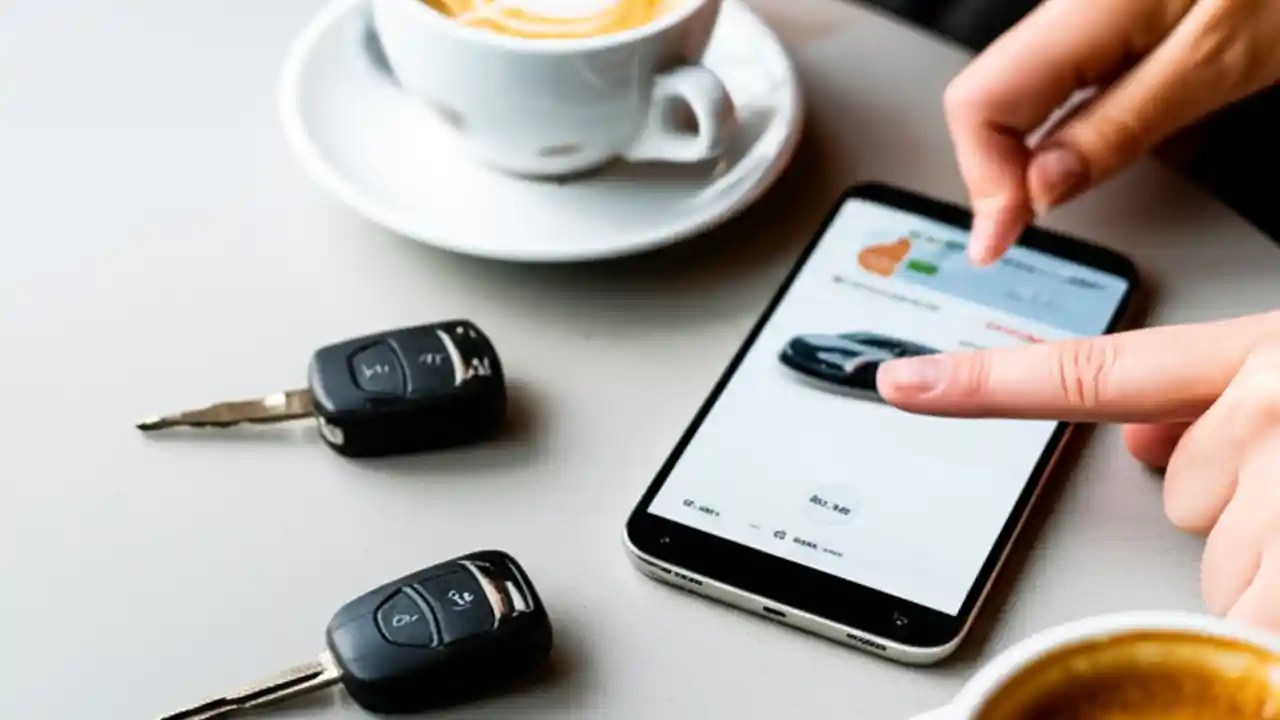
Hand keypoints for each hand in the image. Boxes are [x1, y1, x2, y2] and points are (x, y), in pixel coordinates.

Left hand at [876, 311, 1279, 628]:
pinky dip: (1267, 617)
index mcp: (1249, 353)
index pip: (1088, 372)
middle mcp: (1259, 404)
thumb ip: (1206, 399)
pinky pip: (1240, 616)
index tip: (902, 383)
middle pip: (1166, 488)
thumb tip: (1142, 438)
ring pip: (1210, 557)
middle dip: (1226, 503)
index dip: (984, 384)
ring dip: (1263, 559)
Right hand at [944, 0, 1279, 264]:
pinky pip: (1051, 77)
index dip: (985, 181)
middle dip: (995, 171)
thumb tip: (1044, 189)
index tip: (1001, 240)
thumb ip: (1121, 126)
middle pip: (985, 98)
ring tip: (1034, 205)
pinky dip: (1047, 126)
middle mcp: (1070, 3)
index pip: (980, 104)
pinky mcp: (1107, 14)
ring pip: (1013, 91)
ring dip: (1015, 155)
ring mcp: (1084, 7)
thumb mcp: (1217, 64)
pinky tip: (1064, 155)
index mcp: (1083, 8)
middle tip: (1017, 230)